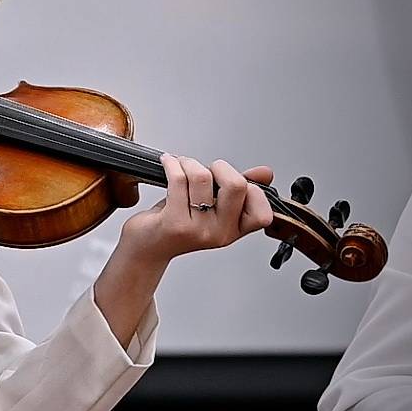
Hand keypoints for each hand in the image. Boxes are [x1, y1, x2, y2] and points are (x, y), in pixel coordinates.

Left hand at [119, 155, 273, 264]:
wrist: (146, 247)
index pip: (262, 211)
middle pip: (236, 185)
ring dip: (189, 163)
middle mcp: (220, 233)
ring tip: (182, 166)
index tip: (230, 180)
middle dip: (220, 167)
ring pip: (203, 177)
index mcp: (235, 229)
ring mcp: (198, 230)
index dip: (250, 187)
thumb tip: (265, 174)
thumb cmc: (177, 224)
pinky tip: (168, 163)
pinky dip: (172, 164)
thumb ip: (241, 190)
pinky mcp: (175, 223)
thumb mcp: (213, 207)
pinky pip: (178, 179)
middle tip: (207, 169)